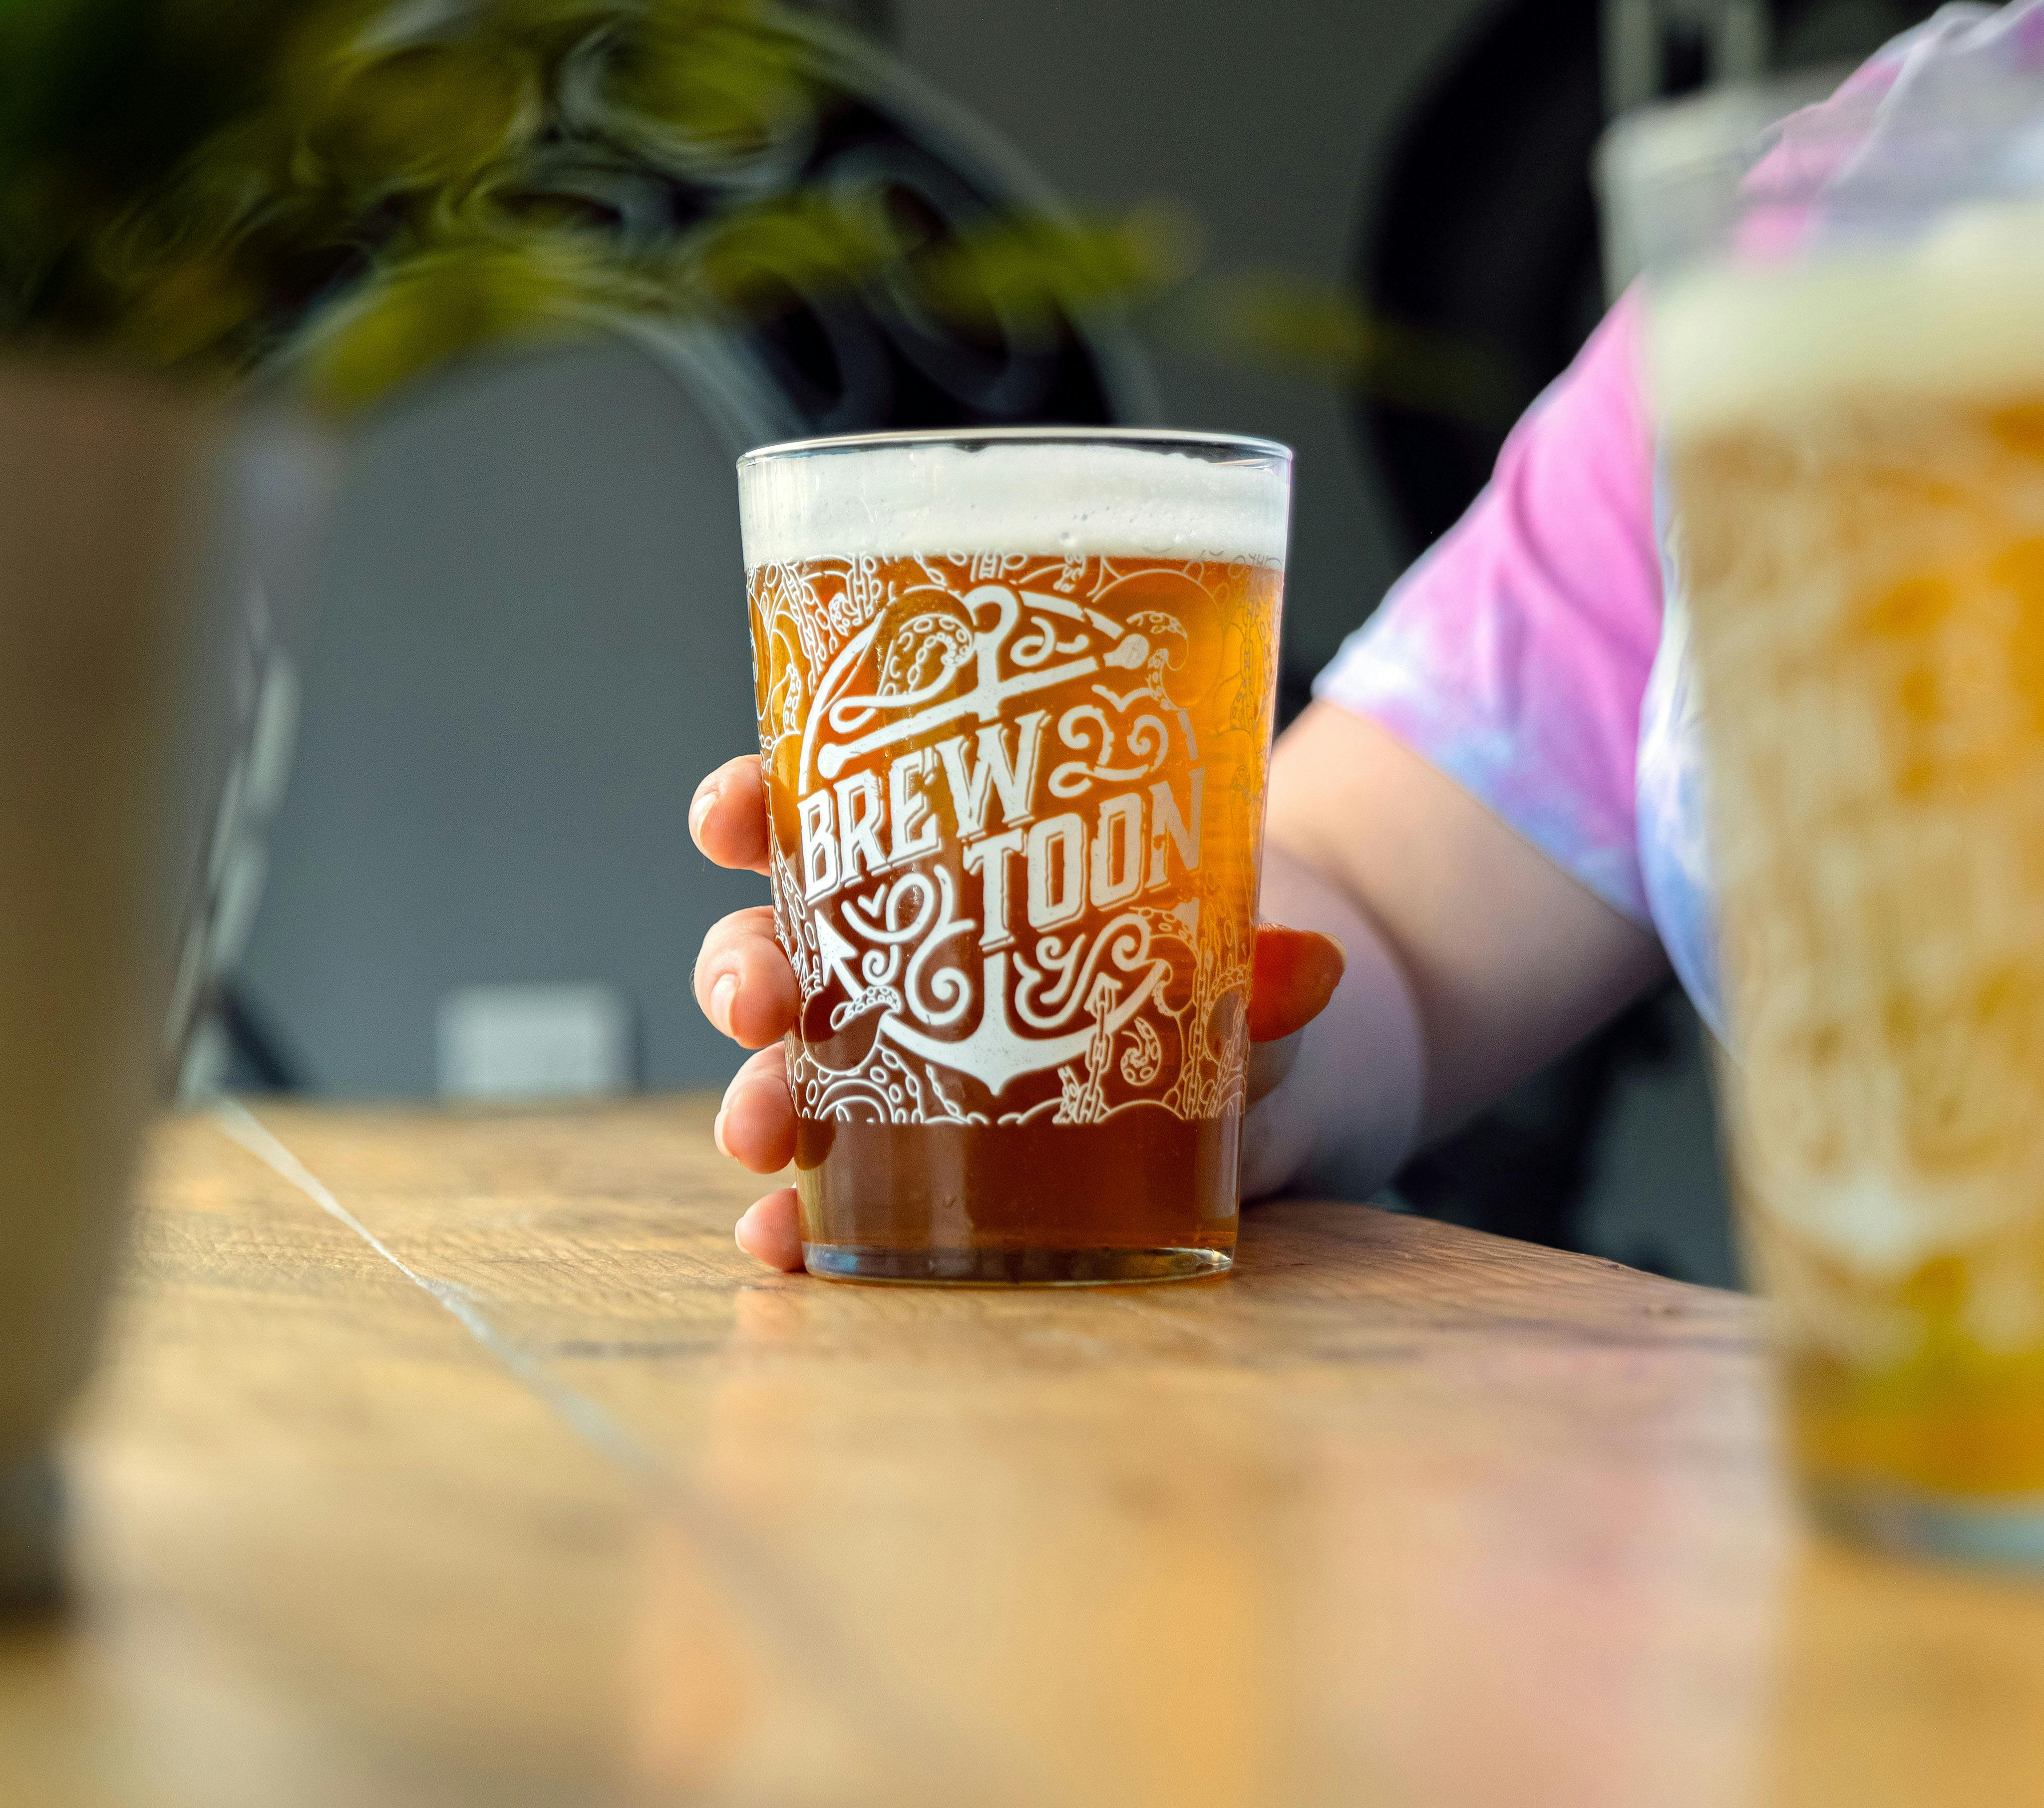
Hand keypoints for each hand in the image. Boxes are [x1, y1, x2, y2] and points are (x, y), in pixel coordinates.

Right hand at [688, 754, 1347, 1272]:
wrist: (1264, 1073)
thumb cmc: (1215, 964)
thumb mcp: (1234, 953)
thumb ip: (1253, 967)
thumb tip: (1309, 966)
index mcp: (940, 862)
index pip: (815, 812)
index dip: (751, 807)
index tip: (734, 817)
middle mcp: (894, 958)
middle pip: (776, 947)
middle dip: (742, 971)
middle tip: (759, 1005)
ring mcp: (896, 1064)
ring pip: (784, 1066)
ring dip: (755, 1097)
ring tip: (760, 1134)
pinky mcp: (921, 1162)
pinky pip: (832, 1186)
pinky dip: (795, 1214)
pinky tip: (781, 1236)